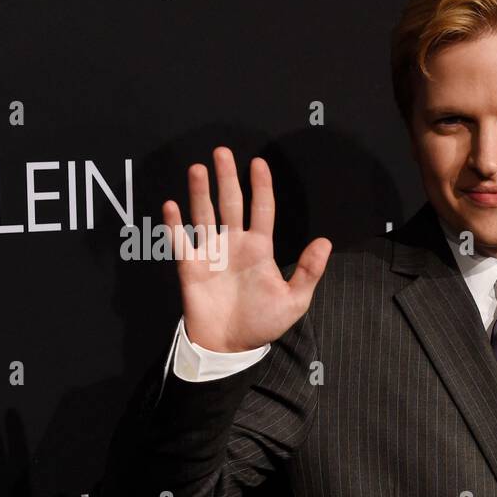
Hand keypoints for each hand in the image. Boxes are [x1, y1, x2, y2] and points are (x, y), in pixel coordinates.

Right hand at [163, 145, 330, 352]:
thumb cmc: (263, 322)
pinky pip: (181, 242)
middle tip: (223, 151)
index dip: (261, 187)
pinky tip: (172, 205)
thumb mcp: (294, 300)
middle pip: (230, 204)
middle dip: (227, 178)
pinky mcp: (191, 267)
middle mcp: (234, 244)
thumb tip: (325, 242)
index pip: (261, 210)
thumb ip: (309, 271)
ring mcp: (211, 253)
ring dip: (200, 192)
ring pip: (204, 215)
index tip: (259, 163)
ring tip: (199, 168)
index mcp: (259, 249)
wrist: (231, 346)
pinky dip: (175, 225)